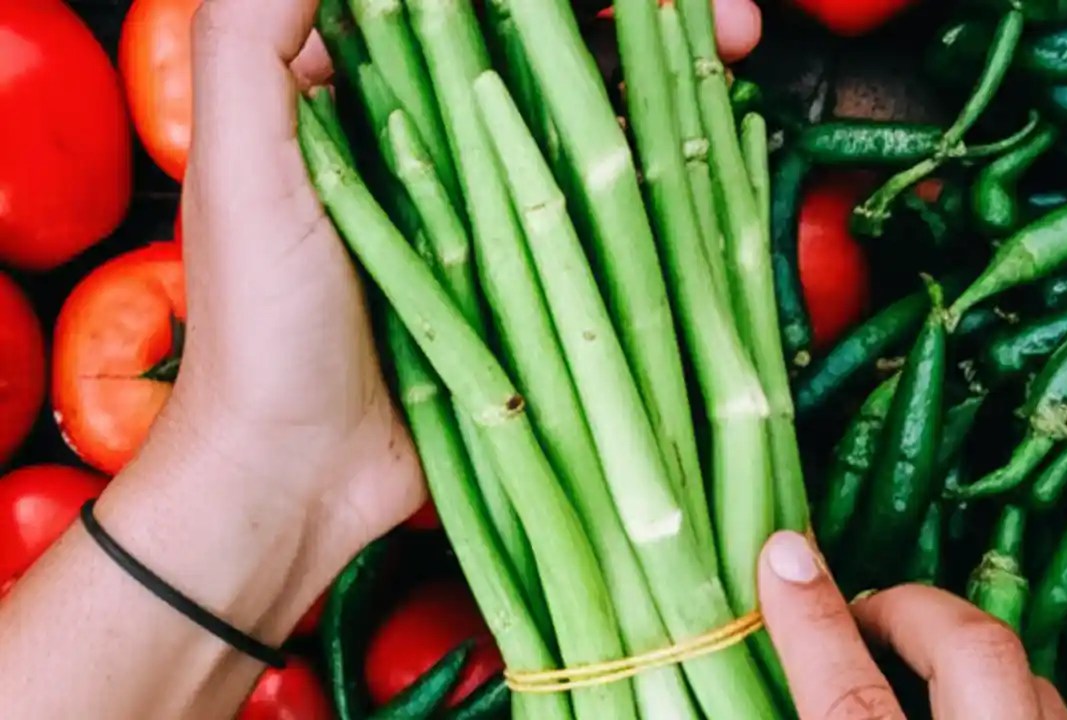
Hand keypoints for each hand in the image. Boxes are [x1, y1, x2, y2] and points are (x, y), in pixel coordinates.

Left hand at [117, 0, 763, 599]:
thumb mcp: (241, 170)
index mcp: (361, 92)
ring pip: (588, 114)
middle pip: (547, 47)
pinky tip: (710, 147)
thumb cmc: (259, 330)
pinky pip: (603, 206)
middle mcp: (435, 137)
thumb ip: (254, 39)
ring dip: (667, 81)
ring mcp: (492, 207)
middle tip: (731, 20)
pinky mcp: (533, 274)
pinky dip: (659, 169)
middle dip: (639, 22)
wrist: (302, 478)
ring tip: (738, 60)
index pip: (467, 7)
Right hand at [759, 532, 1066, 719]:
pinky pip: (1056, 714)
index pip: (849, 699)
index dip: (812, 621)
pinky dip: (1017, 699)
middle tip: (862, 618)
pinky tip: (980, 711)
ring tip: (914, 671)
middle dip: (912, 608)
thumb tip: (794, 642)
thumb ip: (821, 709)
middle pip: (972, 649)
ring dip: (968, 654)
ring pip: (1033, 679)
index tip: (782, 557)